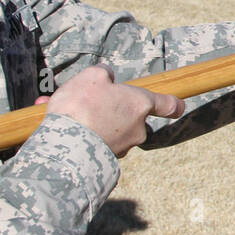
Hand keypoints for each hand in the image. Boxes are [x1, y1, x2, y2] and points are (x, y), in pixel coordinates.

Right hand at [40, 65, 183, 157]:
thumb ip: (104, 74)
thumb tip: (107, 79)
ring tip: (61, 112)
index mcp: (139, 105)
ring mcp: (122, 147)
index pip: (167, 104)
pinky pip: (92, 141)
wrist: (64, 146)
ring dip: (88, 120)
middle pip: (128, 116)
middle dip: (107, 108)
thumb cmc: (82, 106)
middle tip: (84, 101)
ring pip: (106, 128)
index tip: (177, 106)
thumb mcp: (92, 76)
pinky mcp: (105, 160)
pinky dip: (78, 133)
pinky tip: (57, 125)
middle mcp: (136, 129)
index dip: (172, 104)